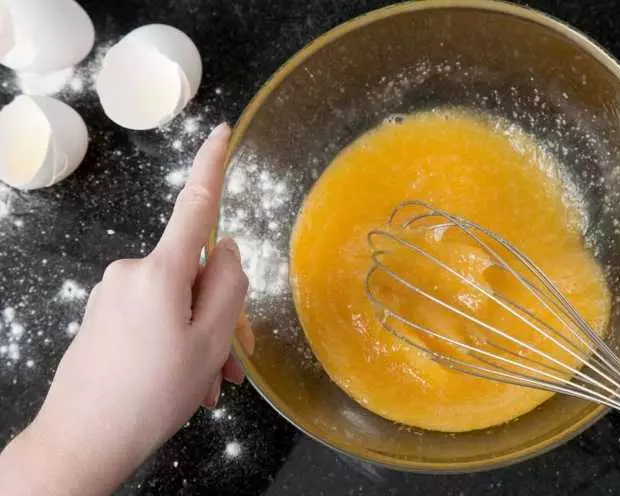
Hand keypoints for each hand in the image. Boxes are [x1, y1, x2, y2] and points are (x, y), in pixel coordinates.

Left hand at [0, 123, 253, 494]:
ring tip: (208, 383)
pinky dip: (176, 342)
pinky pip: (155, 317)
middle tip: (232, 364)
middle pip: (197, 274)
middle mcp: (132, 272)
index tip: (223, 130)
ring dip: (202, 338)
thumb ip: (229, 285)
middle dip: (222, 314)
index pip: (195, 206)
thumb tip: (224, 247)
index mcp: (160, 271)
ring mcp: (113, 294)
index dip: (212, 166)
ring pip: (179, 303)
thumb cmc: (152, 393)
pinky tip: (183, 381)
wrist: (81, 441)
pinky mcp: (104, 315)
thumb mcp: (211, 341)